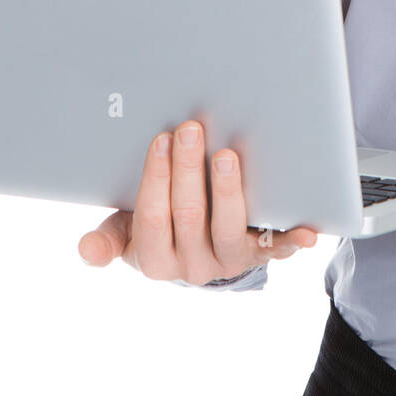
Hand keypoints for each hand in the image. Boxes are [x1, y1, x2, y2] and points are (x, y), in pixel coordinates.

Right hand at [78, 116, 316, 282]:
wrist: (195, 256)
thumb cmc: (159, 227)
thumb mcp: (127, 234)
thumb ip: (109, 239)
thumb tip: (87, 250)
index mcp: (153, 259)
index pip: (150, 216)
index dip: (156, 178)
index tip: (161, 138)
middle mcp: (190, 266)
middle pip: (188, 216)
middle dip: (188, 170)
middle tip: (192, 129)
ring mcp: (227, 262)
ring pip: (228, 229)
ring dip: (228, 191)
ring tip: (228, 155)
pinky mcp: (259, 255)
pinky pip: (276, 249)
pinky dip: (292, 241)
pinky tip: (308, 231)